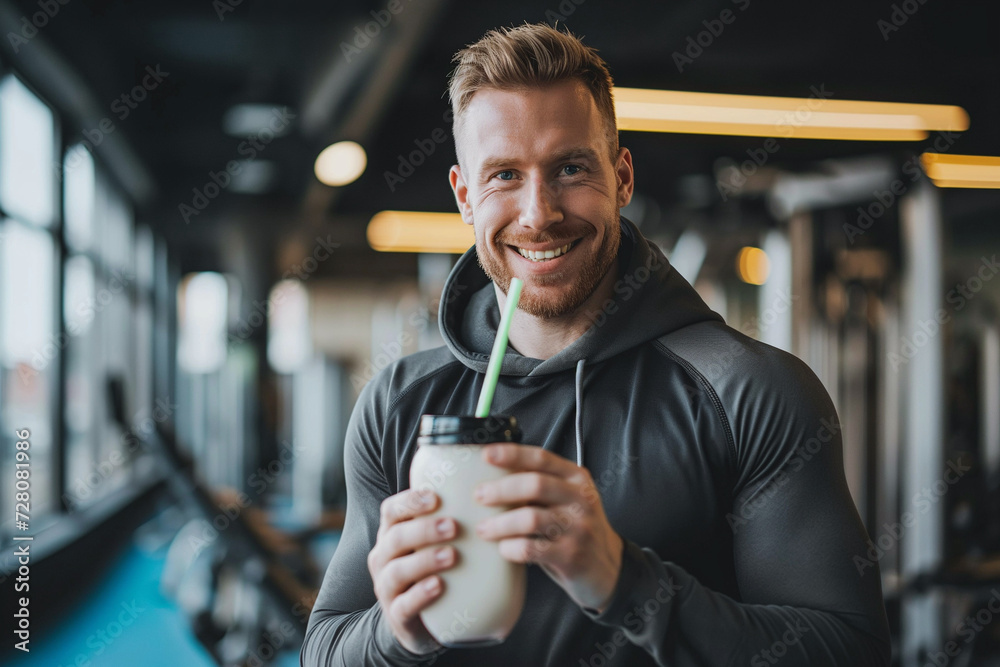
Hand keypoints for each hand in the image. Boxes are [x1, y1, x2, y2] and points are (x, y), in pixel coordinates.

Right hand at [367, 488, 457, 654]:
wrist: (421, 621)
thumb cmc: (433, 570)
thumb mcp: (436, 544)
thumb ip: (450, 521)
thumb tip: (489, 495)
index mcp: (391, 535)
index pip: (391, 510)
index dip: (409, 501)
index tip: (436, 497)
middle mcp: (383, 558)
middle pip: (395, 538)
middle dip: (424, 530)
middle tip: (454, 526)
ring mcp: (386, 588)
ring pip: (397, 571)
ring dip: (425, 560)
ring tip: (451, 555)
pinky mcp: (396, 615)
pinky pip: (403, 605)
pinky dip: (420, 594)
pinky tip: (439, 586)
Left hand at [473, 444, 623, 612]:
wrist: (607, 568)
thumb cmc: (575, 530)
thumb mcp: (567, 500)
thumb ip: (541, 486)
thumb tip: (492, 476)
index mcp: (577, 478)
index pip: (541, 458)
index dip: (512, 454)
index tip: (486, 454)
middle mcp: (581, 499)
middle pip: (534, 484)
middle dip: (501, 489)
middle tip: (479, 496)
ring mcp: (579, 528)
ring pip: (530, 518)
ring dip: (500, 523)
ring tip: (483, 529)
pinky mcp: (572, 555)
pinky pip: (532, 548)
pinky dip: (511, 548)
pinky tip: (503, 549)